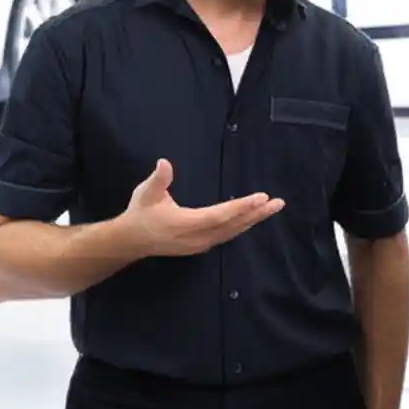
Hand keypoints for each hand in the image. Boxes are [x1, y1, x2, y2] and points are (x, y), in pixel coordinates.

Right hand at [118, 159, 283, 257]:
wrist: (131, 241)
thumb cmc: (140, 213)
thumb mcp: (146, 193)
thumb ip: (158, 179)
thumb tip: (164, 163)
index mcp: (185, 223)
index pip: (219, 216)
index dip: (241, 208)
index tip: (260, 198)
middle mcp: (197, 237)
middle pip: (232, 226)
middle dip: (256, 214)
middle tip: (277, 203)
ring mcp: (200, 244)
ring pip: (232, 232)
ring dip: (252, 220)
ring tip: (271, 209)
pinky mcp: (201, 245)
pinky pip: (227, 236)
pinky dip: (241, 226)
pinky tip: (251, 219)